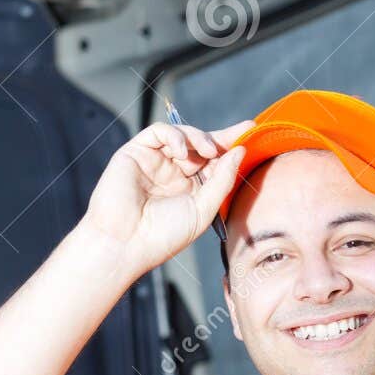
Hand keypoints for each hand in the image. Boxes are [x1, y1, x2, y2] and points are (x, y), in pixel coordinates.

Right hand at [82, 118, 253, 275]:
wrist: (125, 244)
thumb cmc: (162, 236)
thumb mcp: (203, 210)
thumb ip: (222, 180)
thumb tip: (240, 151)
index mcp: (189, 190)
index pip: (213, 162)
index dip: (230, 146)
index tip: (249, 131)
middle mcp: (172, 174)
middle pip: (200, 144)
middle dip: (219, 138)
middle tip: (235, 136)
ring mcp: (154, 162)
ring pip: (182, 134)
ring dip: (199, 137)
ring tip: (208, 151)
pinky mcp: (135, 153)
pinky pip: (159, 132)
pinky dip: (174, 135)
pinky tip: (181, 150)